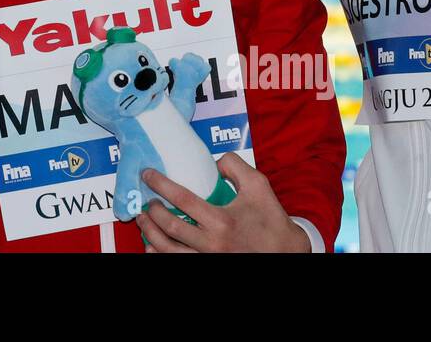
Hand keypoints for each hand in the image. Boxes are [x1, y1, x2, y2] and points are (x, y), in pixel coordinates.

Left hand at [136, 153, 310, 252]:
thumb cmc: (271, 220)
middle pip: (170, 227)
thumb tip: (213, 163)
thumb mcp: (258, 185)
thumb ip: (234, 166)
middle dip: (152, 211)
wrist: (286, 253)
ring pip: (169, 250)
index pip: (182, 199)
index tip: (147, 175)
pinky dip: (160, 254)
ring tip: (143, 220)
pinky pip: (177, 263)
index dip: (161, 184)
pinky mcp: (209, 266)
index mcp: (222, 220)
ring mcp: (209, 258)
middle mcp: (212, 244)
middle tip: (146, 201)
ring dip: (150, 234)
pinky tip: (152, 245)